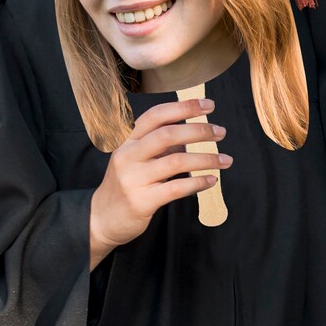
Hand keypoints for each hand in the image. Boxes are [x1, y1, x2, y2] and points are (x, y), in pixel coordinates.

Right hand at [88, 99, 230, 268]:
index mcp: (128, 141)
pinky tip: (211, 180)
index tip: (209, 105)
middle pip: (168, 134)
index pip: (156, 115)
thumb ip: (161, 143)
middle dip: (199, 130)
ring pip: (176, 161)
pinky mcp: (141, 202)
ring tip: (225, 160)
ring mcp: (133, 179)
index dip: (184, 107)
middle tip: (221, 132)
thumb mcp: (136, 157)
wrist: (100, 220)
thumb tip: (195, 129)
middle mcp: (128, 156)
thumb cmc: (127, 183)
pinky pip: (176, 188)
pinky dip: (198, 183)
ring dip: (206, 159)